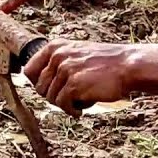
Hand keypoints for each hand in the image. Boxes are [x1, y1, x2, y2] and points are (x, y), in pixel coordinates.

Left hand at [22, 39, 138, 115]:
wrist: (129, 66)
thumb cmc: (106, 64)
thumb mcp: (77, 54)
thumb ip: (58, 63)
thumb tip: (38, 84)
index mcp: (55, 47)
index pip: (28, 70)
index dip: (37, 84)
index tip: (49, 91)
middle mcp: (58, 56)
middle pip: (39, 88)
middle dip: (53, 96)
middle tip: (69, 98)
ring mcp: (65, 70)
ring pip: (51, 98)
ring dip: (65, 104)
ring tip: (80, 101)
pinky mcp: (74, 85)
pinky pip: (62, 105)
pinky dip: (71, 110)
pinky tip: (81, 109)